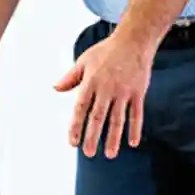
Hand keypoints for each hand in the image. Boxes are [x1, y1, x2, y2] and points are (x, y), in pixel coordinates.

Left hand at [54, 34, 154, 158]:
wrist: (134, 40)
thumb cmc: (107, 51)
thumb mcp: (84, 60)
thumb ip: (70, 77)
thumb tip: (55, 88)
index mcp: (91, 82)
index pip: (80, 108)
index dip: (76, 126)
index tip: (73, 142)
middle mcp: (107, 88)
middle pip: (98, 117)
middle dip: (93, 136)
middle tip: (88, 153)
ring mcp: (124, 92)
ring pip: (118, 119)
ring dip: (114, 138)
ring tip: (109, 154)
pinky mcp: (138, 92)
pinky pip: (137, 114)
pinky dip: (135, 128)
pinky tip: (133, 142)